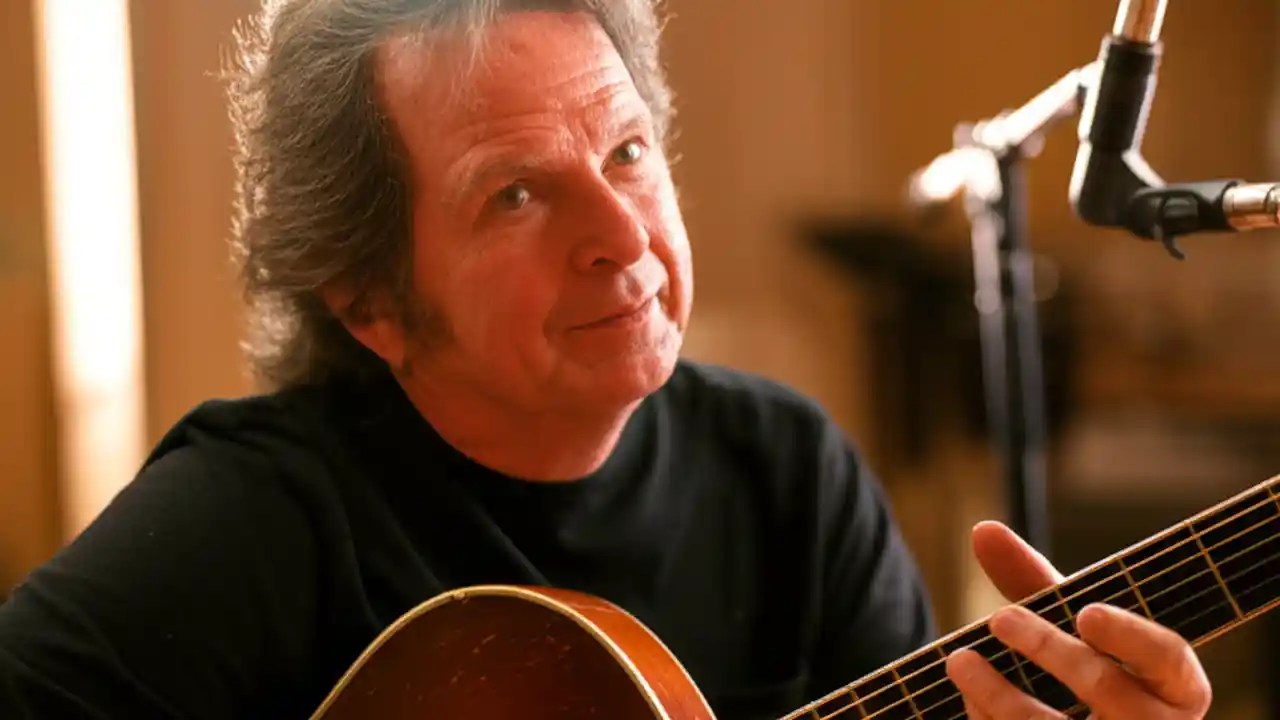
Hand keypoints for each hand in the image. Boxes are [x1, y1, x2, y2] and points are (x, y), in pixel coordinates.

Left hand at [944, 521, 1211, 718]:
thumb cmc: (1085, 672)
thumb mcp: (1070, 629)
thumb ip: (1033, 581)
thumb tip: (982, 529)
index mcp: (1178, 688)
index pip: (1169, 658)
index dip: (1131, 637)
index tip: (1087, 611)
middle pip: (1107, 690)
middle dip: (1048, 650)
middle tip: (998, 617)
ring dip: (1001, 696)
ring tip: (959, 660)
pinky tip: (969, 700)